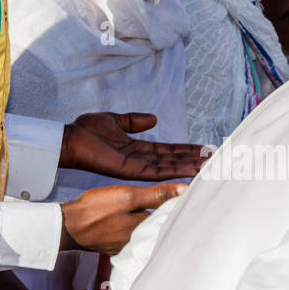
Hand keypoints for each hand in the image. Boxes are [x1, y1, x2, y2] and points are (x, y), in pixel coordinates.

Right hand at [60, 183, 184, 254]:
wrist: (69, 226)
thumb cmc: (96, 209)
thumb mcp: (127, 196)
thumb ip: (156, 195)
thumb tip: (185, 190)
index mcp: (147, 229)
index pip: (173, 218)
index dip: (185, 207)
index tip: (196, 197)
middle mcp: (141, 242)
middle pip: (164, 228)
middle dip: (174, 216)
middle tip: (187, 203)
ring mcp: (130, 246)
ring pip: (151, 233)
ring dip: (159, 223)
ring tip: (169, 210)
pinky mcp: (120, 246)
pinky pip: (138, 238)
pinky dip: (144, 229)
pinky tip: (144, 221)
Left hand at [61, 112, 209, 181]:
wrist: (70, 139)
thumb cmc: (87, 131)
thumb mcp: (116, 121)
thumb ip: (135, 121)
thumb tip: (154, 118)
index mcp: (137, 149)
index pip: (168, 151)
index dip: (186, 150)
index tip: (206, 149)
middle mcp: (140, 160)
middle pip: (174, 160)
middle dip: (194, 160)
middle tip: (218, 160)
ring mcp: (136, 167)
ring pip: (170, 168)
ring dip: (190, 166)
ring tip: (211, 165)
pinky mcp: (130, 170)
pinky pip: (157, 171)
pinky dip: (175, 171)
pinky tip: (190, 170)